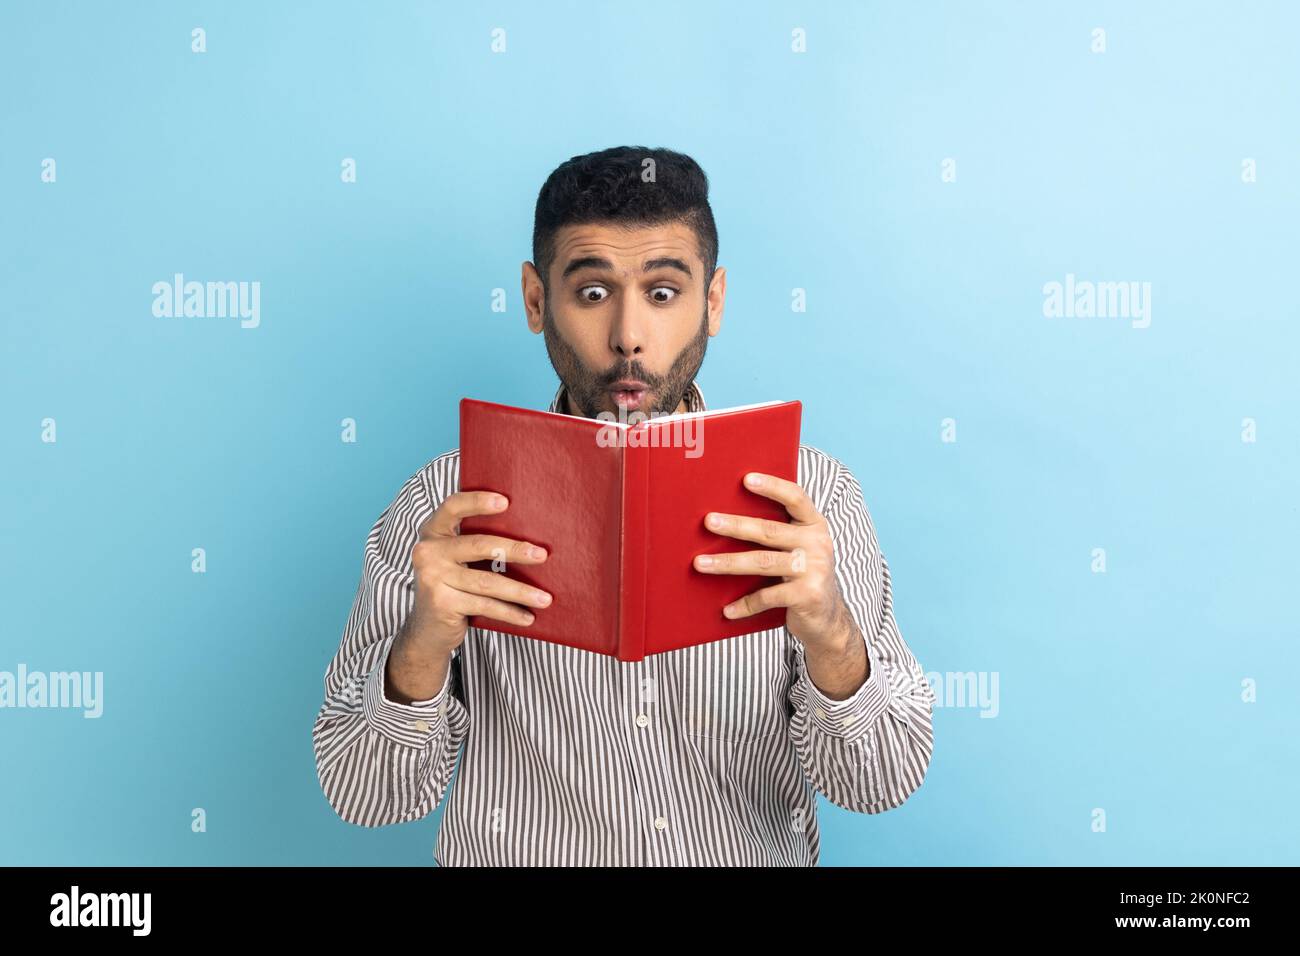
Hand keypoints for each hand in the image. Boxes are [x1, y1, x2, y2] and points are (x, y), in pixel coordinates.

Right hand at [403, 490, 552, 656]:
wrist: (428, 630)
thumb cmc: (454, 586)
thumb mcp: (458, 560)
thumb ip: (477, 543)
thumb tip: (531, 538)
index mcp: (433, 531)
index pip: (452, 506)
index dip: (477, 501)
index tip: (506, 502)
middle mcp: (428, 551)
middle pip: (478, 545)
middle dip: (514, 550)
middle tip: (542, 555)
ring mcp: (432, 577)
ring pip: (486, 581)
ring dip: (520, 591)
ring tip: (545, 598)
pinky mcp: (441, 603)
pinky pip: (484, 605)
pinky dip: (509, 612)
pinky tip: (528, 617)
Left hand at [693, 472, 855, 654]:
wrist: (828, 618)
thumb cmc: (801, 576)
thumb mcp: (797, 549)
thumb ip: (776, 532)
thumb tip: (725, 518)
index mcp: (814, 525)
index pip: (796, 498)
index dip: (772, 486)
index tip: (746, 479)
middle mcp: (817, 544)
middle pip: (769, 530)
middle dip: (735, 526)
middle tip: (708, 521)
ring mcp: (814, 570)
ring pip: (762, 562)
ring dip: (727, 563)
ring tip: (700, 563)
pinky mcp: (808, 596)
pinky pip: (767, 596)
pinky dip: (744, 604)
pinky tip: (726, 610)